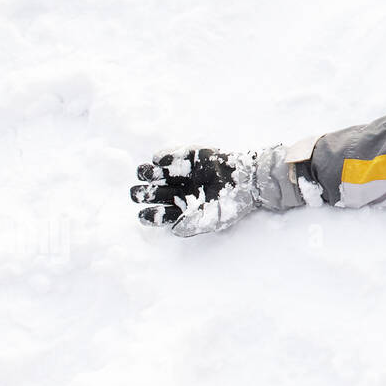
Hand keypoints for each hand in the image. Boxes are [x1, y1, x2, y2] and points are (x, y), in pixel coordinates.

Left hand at [132, 147, 260, 236]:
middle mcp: (180, 192)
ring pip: (159, 174)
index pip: (160, 213)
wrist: (248, 179)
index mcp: (183, 209)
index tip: (143, 214)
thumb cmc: (232, 203)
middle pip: (155, 193)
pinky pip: (171, 157)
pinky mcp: (190, 158)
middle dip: (144, 193)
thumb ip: (192, 225)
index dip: (150, 214)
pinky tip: (158, 161)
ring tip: (144, 173)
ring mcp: (184, 174)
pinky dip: (163, 158)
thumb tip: (173, 229)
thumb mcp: (213, 219)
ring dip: (148, 174)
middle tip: (137, 193)